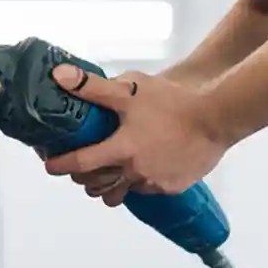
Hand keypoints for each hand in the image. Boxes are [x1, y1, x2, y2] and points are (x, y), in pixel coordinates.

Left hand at [41, 64, 231, 206]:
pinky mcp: (171, 188)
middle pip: (95, 186)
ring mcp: (152, 183)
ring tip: (107, 171)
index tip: (49, 165)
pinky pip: (144, 191)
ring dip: (108, 185)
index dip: (59, 165)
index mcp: (121, 148)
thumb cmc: (173, 101)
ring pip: (119, 193)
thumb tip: (59, 75)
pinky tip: (140, 166)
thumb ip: (92, 87)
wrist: (217, 117)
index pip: (79, 163)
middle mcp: (133, 171)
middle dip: (82, 177)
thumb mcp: (130, 90)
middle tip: (80, 165)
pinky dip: (136, 182)